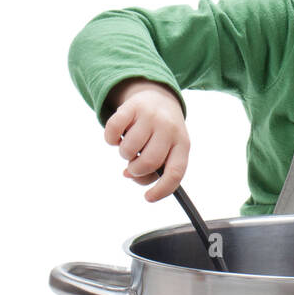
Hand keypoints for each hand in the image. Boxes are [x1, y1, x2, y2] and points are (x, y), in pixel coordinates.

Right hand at [102, 80, 189, 201]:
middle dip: (136, 171)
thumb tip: (129, 174)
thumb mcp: (168, 149)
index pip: (175, 172)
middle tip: (132, 166)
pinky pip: (113, 132)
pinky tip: (118, 136)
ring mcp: (150, 116)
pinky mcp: (131, 107)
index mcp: (182, 143)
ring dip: (124, 154)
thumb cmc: (162, 133)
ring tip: (130, 146)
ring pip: (129, 149)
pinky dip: (111, 139)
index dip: (162, 189)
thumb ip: (154, 167)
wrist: (158, 97)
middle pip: (148, 162)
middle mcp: (169, 128)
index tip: (148, 197)